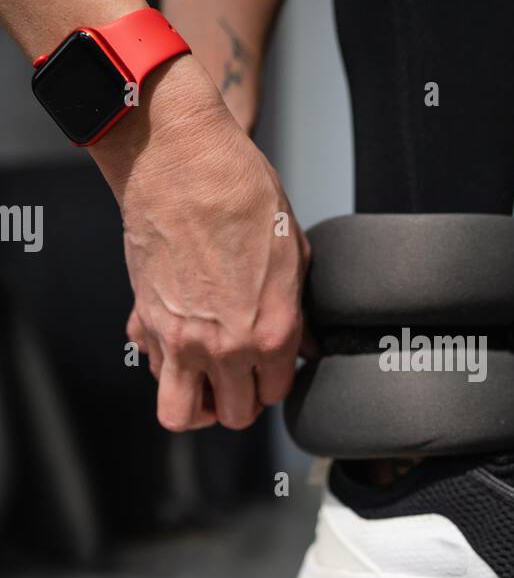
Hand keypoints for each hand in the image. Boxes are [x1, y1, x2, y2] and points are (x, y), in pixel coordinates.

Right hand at [94, 56, 309, 431]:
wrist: (182, 163)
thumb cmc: (242, 193)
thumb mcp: (295, 251)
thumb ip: (299, 308)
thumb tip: (305, 339)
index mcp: (271, 331)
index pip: (276, 392)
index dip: (275, 381)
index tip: (271, 367)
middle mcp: (226, 345)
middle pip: (235, 414)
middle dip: (240, 399)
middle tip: (241, 375)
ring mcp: (180, 338)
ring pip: (183, 414)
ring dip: (197, 403)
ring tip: (206, 379)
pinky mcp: (145, 321)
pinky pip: (154, 369)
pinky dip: (165, 365)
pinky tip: (179, 341)